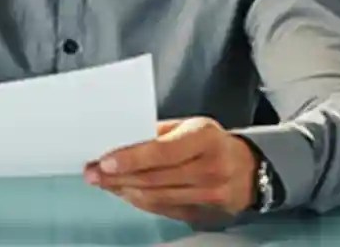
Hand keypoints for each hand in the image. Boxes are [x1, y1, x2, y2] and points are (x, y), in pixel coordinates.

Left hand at [84, 117, 258, 223]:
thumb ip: (157, 132)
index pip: (164, 151)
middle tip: (92, 172)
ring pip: (156, 196)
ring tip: (101, 182)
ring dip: (123, 190)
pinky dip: (138, 200)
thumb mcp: (189, 125)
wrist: (247, 169)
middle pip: (155, 178)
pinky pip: (162, 208)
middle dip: (118, 177)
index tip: (105, 162)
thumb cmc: (210, 142)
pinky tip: (123, 191)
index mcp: (205, 138)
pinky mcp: (203, 213)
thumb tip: (119, 140)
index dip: (132, 158)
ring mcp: (209, 194)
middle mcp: (211, 168)